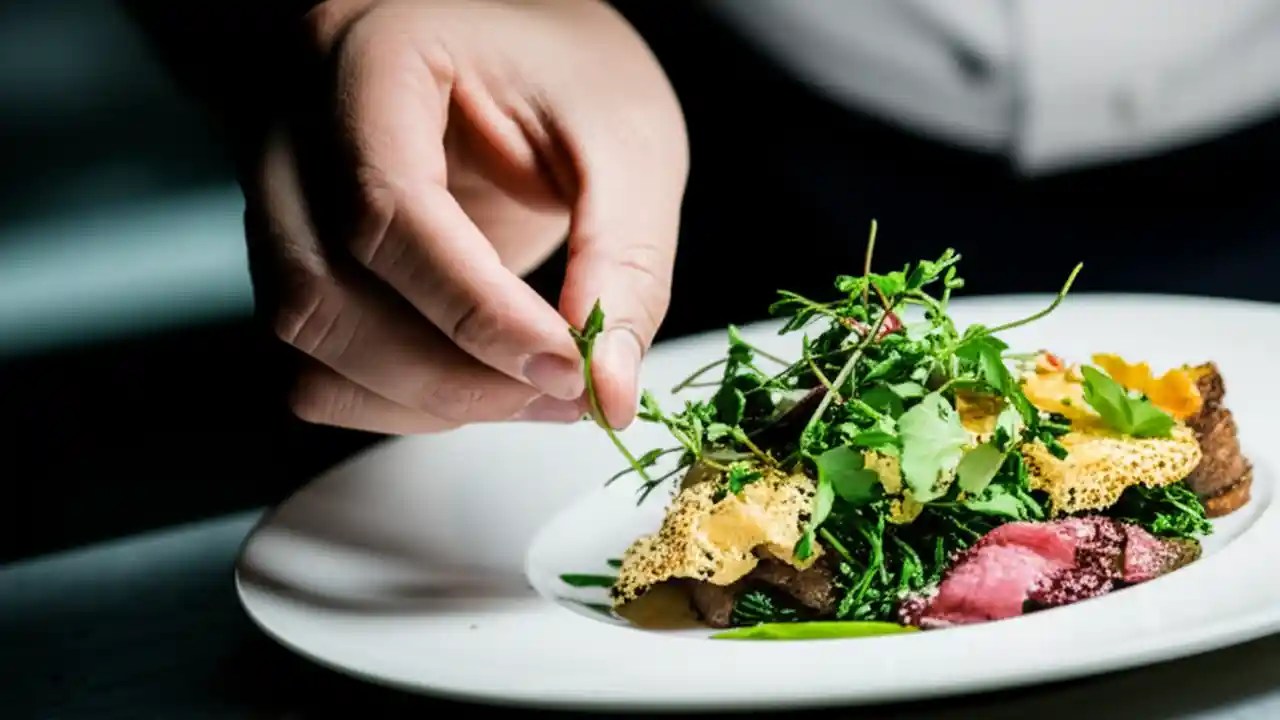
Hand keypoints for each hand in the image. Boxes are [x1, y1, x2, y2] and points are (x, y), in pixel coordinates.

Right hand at [239, 0, 687, 433]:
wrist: (529, 54)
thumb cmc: (576, 74)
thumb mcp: (630, 143)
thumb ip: (625, 263)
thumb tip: (608, 390)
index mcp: (375, 54)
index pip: (387, 206)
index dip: (476, 311)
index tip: (567, 367)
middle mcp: (296, 120)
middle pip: (324, 288)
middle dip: (452, 372)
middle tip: (563, 392)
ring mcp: (279, 190)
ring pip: (304, 336)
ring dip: (423, 395)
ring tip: (531, 390)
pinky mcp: (296, 250)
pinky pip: (309, 360)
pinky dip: (395, 396)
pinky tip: (478, 379)